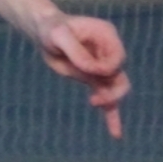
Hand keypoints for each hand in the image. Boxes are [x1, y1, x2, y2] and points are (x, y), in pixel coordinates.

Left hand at [33, 9, 129, 136]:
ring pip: (115, 89)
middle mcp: (109, 51)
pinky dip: (111, 115)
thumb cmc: (50, 28)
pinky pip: (106, 98)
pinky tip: (115, 133)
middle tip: (95, 101)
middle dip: (113, 91)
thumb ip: (76, 51)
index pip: (116, 59)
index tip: (88, 70)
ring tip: (105, 118)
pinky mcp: (93, 78)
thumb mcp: (58, 36)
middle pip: (120, 76)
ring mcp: (102, 66)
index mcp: (107, 36)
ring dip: (111, 103)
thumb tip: (92, 71)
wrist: (42, 30)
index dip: (105, 69)